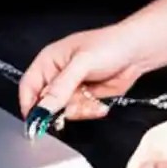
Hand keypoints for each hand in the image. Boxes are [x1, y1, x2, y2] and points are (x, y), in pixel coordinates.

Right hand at [18, 23, 146, 120]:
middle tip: (75, 106)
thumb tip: (42, 109)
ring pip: (64, 111)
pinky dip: (89, 111)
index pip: (29, 87)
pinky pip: (79, 113)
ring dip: (79, 110)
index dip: (30, 105)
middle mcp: (57, 75)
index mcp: (48, 61)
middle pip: (46, 103)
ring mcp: (71, 88)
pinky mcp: (84, 98)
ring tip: (93, 101)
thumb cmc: (110, 45)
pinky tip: (99, 103)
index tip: (35, 121)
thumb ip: (60, 88)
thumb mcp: (81, 65)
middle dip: (60, 109)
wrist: (138, 51)